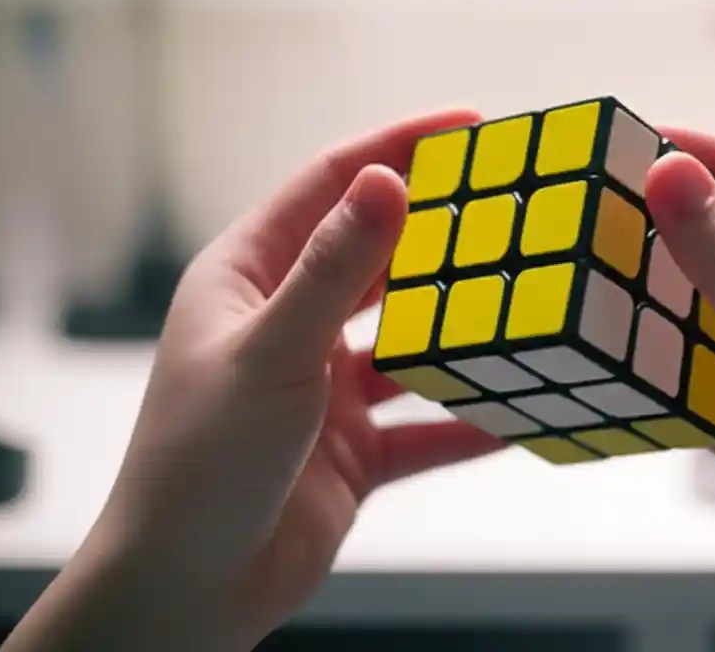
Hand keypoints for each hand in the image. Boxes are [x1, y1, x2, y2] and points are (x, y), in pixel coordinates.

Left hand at [5, 110, 504, 651]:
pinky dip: (467, 421)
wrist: (186, 590)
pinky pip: (424, 426)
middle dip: (443, 236)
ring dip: (460, 328)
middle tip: (517, 210)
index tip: (468, 125)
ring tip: (528, 302)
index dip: (398, 146)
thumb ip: (334, 269)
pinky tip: (517, 412)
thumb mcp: (272, 351)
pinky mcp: (351, 449)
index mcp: (248, 277)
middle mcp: (288, 323)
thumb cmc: (198, 463)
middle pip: (379, 259)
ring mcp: (323, 388)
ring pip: (409, 341)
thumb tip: (386, 179)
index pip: (330, 185)